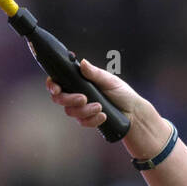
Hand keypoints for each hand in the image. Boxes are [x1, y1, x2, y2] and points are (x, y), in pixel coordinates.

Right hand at [46, 60, 169, 157]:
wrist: (134, 113)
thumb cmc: (123, 93)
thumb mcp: (110, 81)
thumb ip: (95, 74)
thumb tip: (82, 63)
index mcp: (79, 81)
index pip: (58, 81)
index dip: (52, 84)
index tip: (56, 87)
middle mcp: (77, 94)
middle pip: (59, 98)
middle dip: (69, 99)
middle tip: (83, 98)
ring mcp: (81, 108)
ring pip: (70, 112)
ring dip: (84, 110)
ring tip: (100, 107)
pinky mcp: (88, 120)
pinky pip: (82, 122)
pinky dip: (92, 119)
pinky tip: (104, 116)